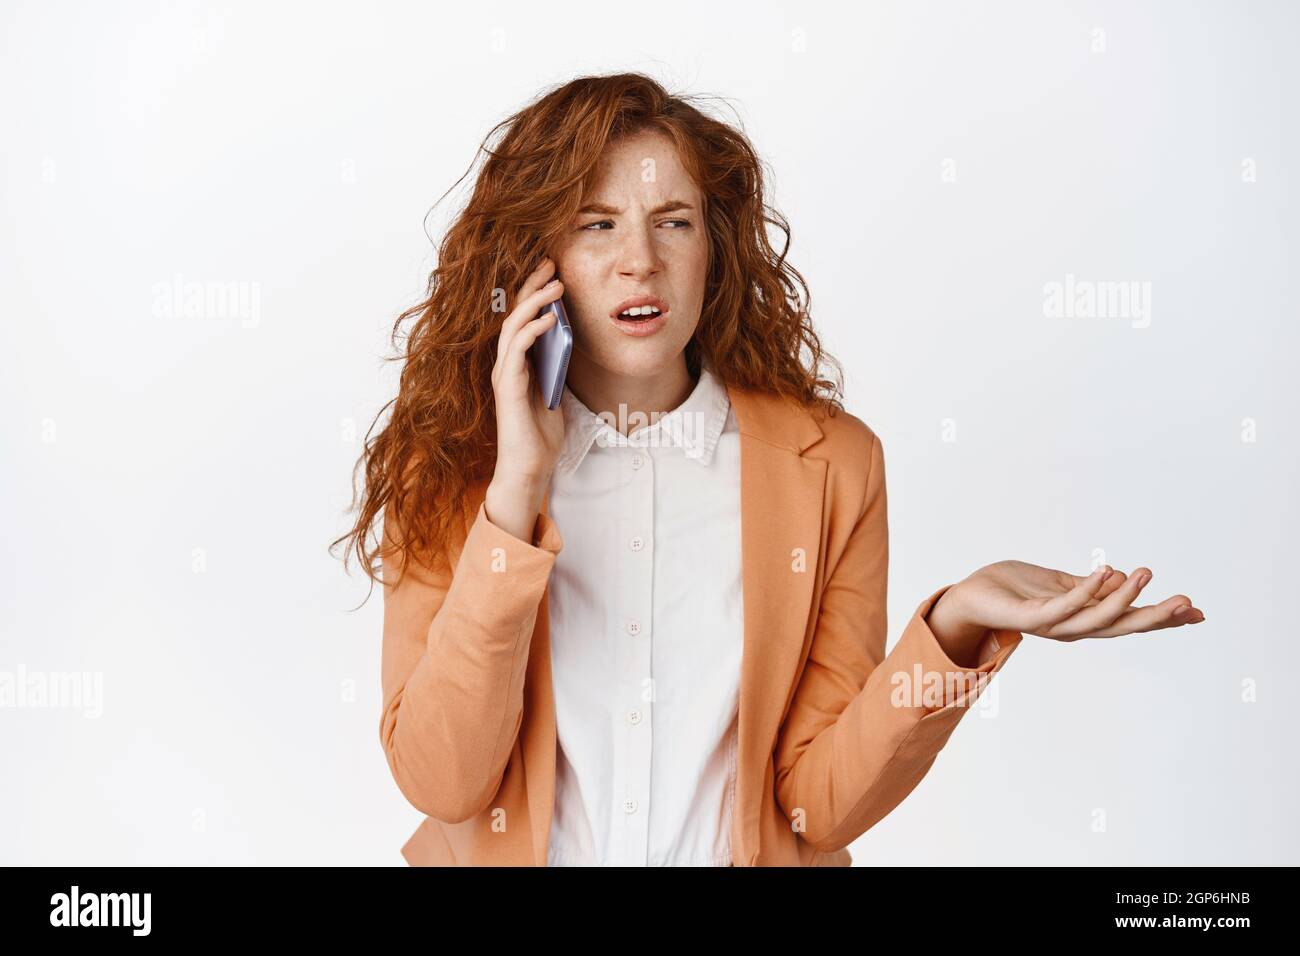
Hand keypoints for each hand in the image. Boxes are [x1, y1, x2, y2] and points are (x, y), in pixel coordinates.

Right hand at [485, 257, 567, 540]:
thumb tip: (569, 336)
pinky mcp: (507, 387)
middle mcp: (506, 364)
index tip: (552, 271)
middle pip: (515, 314)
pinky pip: (517, 351)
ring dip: (535, 303)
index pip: (523, 319)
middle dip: (532, 286)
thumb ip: (556, 365)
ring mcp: (504, 374)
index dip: (535, 293)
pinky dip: (533, 331)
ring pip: (514, 327)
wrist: (530, 466)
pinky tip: (552, 318)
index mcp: (517, 363)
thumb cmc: (542, 433)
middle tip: (550, 263)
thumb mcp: (555, 389)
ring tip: (556, 285)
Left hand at [927, 561, 1204, 656]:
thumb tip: (1123, 578)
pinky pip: (1063, 606)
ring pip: (1096, 618)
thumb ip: (1091, 586)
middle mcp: (1072, 628)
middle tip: (1190, 604)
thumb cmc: (1015, 590)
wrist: (970, 596)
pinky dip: (1085, 591)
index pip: (1129, 620)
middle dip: (1157, 617)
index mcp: (1083, 620)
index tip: (1199, 614)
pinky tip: (1104, 573)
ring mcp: (1052, 625)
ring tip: (1146, 573)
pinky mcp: (1030, 616)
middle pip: (1122, 626)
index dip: (1163, 619)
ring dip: (1124, 598)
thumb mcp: (1062, 584)